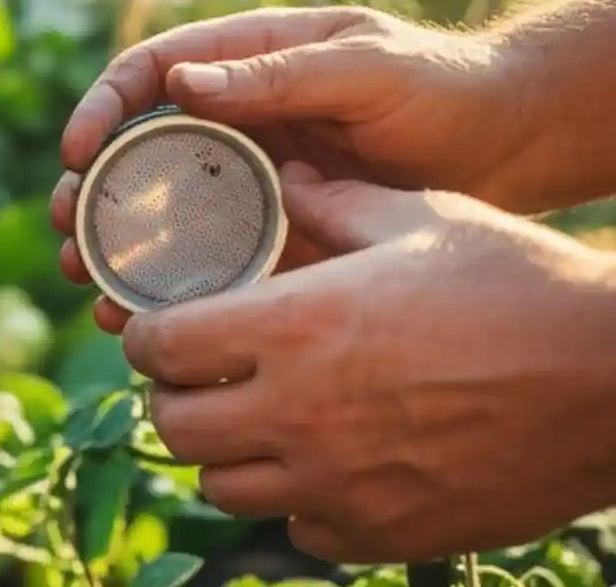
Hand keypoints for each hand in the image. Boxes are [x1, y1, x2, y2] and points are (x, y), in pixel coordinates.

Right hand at [51, 6, 536, 332]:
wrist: (503, 145)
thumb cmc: (439, 87)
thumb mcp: (366, 68)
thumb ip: (279, 77)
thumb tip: (181, 86)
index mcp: (246, 62)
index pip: (150, 72)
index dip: (102, 106)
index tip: (76, 150)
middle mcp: (233, 121)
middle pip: (136, 150)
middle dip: (88, 188)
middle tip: (68, 229)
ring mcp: (247, 180)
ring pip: (160, 213)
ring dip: (114, 247)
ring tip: (89, 284)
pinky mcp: (270, 234)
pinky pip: (206, 262)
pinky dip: (168, 290)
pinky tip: (139, 319)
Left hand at [122, 162, 615, 562]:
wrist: (615, 382)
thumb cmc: (518, 286)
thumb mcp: (421, 220)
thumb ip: (334, 206)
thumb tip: (288, 182)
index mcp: (292, 328)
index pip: (158, 347)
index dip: (145, 335)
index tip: (159, 328)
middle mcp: (298, 414)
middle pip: (173, 425)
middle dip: (172, 395)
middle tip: (199, 376)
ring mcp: (335, 483)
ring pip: (221, 485)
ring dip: (225, 451)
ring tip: (256, 420)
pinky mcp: (379, 532)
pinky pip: (297, 529)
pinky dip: (295, 501)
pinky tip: (326, 463)